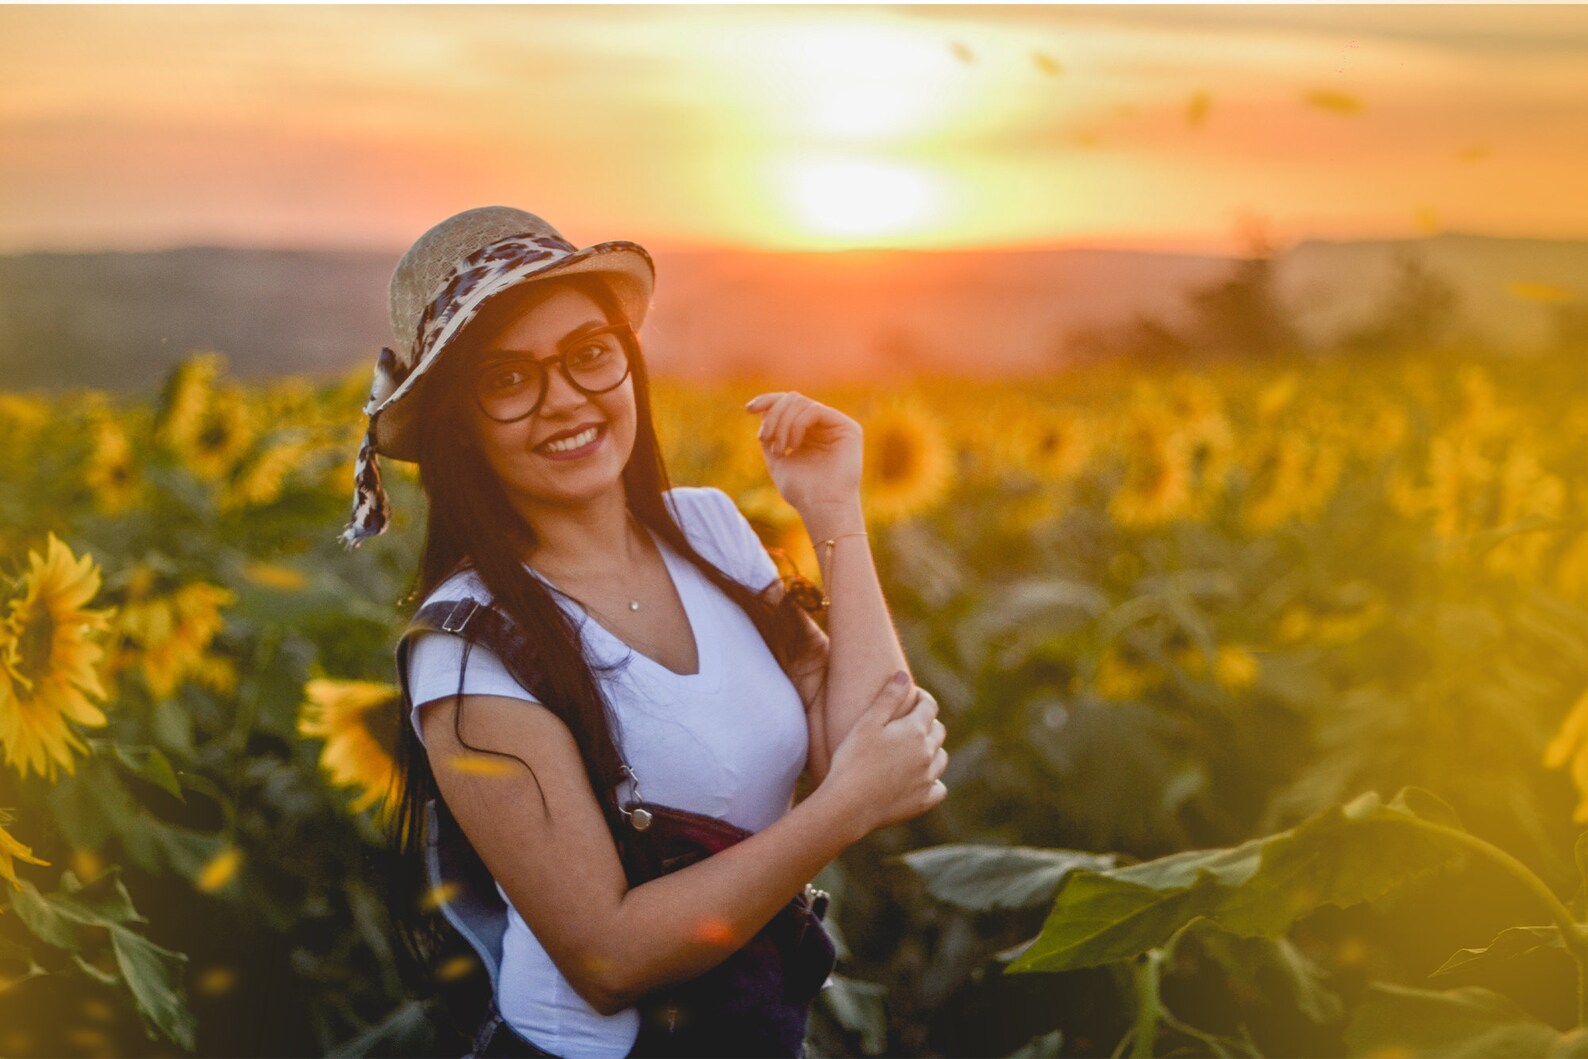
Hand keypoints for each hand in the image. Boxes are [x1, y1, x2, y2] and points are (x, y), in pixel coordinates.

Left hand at [744, 391, 862, 513]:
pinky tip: (793, 446)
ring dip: (782, 424)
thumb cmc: (800, 490)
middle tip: (764, 439)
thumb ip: (771, 433)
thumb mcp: (776, 458)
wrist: (821, 508)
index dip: (768, 401)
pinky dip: (797, 424)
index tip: (748, 409)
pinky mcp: (848, 428)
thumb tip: (763, 409)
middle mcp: (824, 426)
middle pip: (792, 399)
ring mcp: (836, 425)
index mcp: (809, 432)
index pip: (788, 404)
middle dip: (773, 416)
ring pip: (801, 402)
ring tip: (779, 450)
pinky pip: (814, 410)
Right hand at [820, 671, 948, 837]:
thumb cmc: (853, 760)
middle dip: (927, 722)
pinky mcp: (924, 801)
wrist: (848, 805)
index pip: (929, 706)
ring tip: (914, 750)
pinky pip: (939, 787)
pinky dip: (933, 781)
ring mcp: (928, 779)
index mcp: (915, 731)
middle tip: (909, 723)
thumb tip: (904, 675)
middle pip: (938, 730)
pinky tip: (920, 779)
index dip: (921, 698)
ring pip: (941, 758)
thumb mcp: (867, 723)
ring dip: (932, 750)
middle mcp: (928, 753)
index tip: (911, 697)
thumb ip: (888, 697)